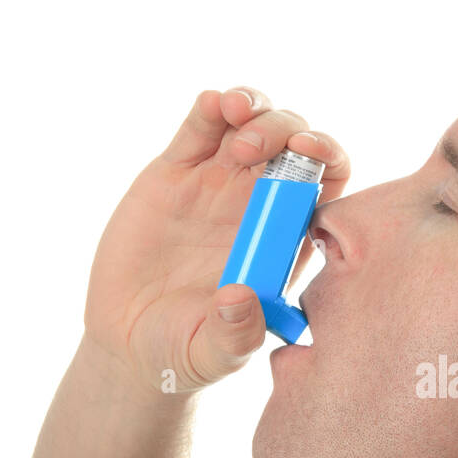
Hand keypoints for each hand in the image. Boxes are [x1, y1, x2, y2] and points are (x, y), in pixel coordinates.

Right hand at [83, 86, 349, 394]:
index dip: (329, 159)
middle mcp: (259, 207)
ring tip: (234, 117)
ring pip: (252, 126)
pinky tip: (213, 104)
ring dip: (255, 109)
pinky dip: (211, 107)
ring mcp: (218, 184)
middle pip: (294, 146)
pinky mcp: (175, 172)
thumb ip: (235, 335)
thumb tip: (241, 299)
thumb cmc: (184, 353)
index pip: (328, 186)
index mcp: (285, 241)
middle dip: (286, 130)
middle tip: (253, 150)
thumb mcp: (213, 354)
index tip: (313, 153)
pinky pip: (200, 128)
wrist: (128, 342)